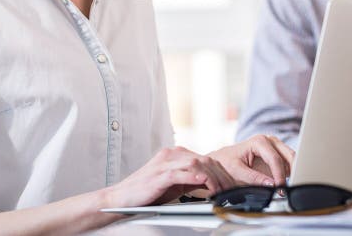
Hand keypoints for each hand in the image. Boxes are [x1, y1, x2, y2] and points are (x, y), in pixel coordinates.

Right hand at [104, 146, 235, 207]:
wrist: (121, 198)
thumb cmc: (146, 192)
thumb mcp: (173, 183)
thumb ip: (190, 179)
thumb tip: (210, 184)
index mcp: (176, 154)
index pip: (206, 158)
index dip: (221, 172)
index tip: (231, 185)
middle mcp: (172, 154)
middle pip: (205, 159)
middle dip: (221, 175)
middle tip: (231, 190)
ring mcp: (165, 163)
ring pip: (196, 164)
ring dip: (212, 178)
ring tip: (221, 191)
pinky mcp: (159, 175)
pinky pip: (181, 173)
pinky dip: (195, 177)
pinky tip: (204, 184)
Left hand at [208, 134, 295, 186]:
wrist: (223, 160)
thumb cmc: (227, 163)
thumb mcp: (237, 172)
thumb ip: (254, 178)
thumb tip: (271, 185)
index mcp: (259, 141)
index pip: (275, 159)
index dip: (279, 175)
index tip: (280, 188)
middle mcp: (269, 140)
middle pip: (289, 155)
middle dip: (291, 172)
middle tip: (287, 189)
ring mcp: (275, 146)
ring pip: (291, 159)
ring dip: (291, 173)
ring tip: (285, 189)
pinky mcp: (277, 155)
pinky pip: (289, 164)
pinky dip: (289, 174)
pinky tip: (284, 184)